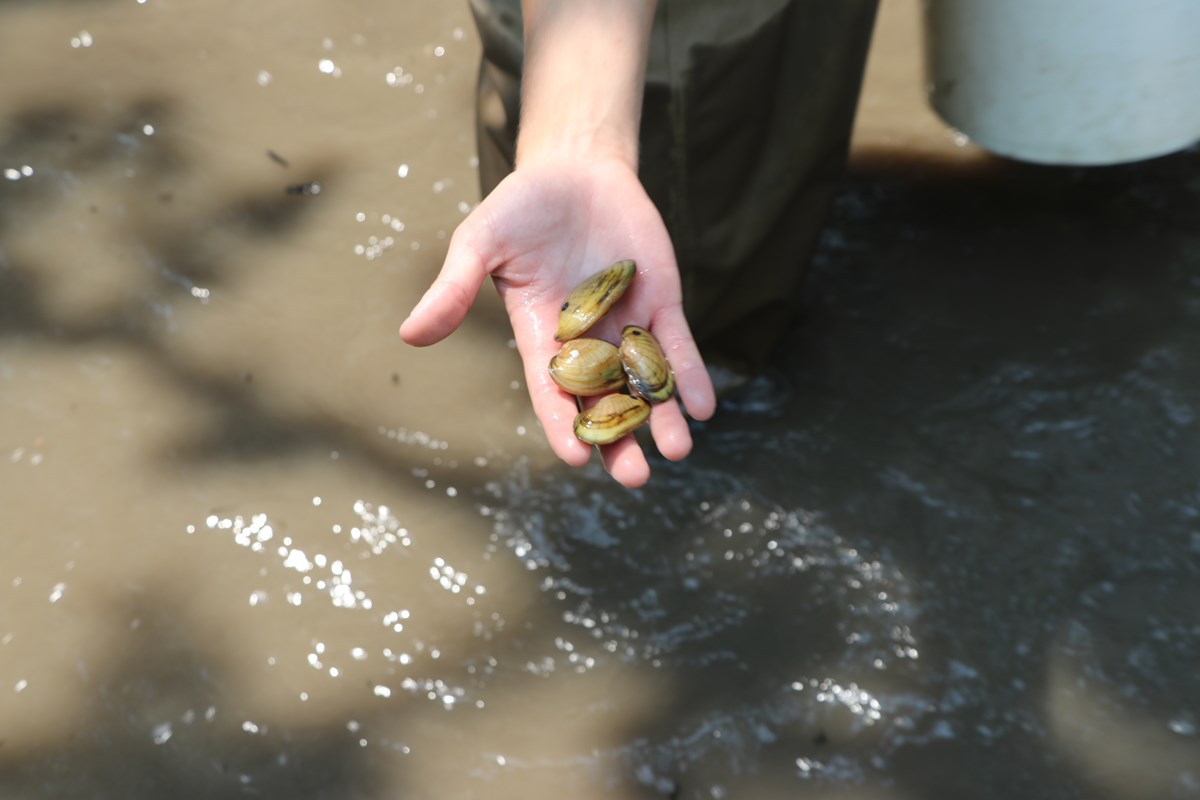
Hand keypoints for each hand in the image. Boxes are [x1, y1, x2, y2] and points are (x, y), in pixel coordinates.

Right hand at [400, 156, 715, 486]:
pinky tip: (703, 406)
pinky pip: (677, 347)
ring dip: (662, 418)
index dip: (562, 425)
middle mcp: (586, 343)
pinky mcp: (661, 304)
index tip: (575, 459)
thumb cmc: (520, 207)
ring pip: (645, 384)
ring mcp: (626, 326)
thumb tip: (409, 334)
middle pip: (604, 403)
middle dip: (619, 441)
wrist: (575, 169)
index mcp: (540, 338)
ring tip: (677, 449)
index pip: (551, 392)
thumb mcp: (479, 244)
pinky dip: (690, 375)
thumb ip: (455, 290)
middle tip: (634, 476)